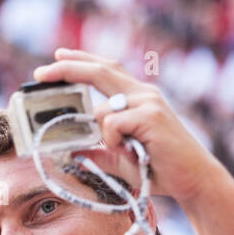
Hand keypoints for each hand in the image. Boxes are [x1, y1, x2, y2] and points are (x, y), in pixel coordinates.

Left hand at [32, 49, 233, 209]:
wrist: (193, 179)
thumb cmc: (158, 168)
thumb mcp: (120, 159)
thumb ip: (98, 152)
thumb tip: (71, 152)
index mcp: (136, 97)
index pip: (104, 69)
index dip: (81, 60)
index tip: (57, 55)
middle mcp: (142, 93)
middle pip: (99, 70)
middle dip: (67, 69)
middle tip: (40, 72)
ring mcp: (148, 102)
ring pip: (102, 110)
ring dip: (101, 134)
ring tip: (123, 152)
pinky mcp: (151, 116)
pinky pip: (113, 124)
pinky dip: (113, 140)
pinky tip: (131, 151)